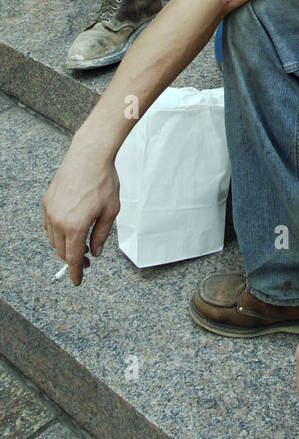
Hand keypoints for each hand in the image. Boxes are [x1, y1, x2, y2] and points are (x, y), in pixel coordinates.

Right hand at [42, 138, 120, 286]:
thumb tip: (95, 251)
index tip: (77, 281)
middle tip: (86, 259)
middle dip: (73, 259)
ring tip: (80, 243)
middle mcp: (58, 221)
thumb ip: (102, 235)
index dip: (75, 272)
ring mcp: (50, 211)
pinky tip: (68, 229)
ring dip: (64, 246)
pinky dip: (56, 232)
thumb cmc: (103, 181)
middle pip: (62, 251)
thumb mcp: (111, 211)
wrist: (89, 156)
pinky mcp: (47, 202)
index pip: (72, 258)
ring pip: (53, 239)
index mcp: (75, 226)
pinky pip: (48, 225)